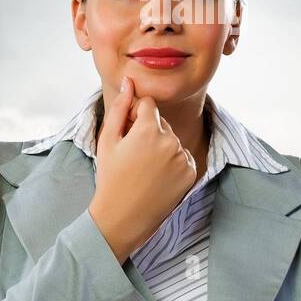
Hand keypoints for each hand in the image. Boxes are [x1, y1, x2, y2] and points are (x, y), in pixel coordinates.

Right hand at [88, 76, 197, 262]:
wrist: (123, 218)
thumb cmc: (110, 177)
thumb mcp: (108, 140)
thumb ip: (120, 107)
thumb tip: (129, 82)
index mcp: (148, 130)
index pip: (148, 104)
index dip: (134, 115)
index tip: (126, 133)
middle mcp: (171, 141)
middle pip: (160, 122)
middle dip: (148, 131)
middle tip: (132, 156)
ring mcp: (184, 158)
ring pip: (171, 139)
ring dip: (160, 147)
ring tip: (143, 169)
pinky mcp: (192, 172)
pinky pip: (182, 156)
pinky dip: (172, 162)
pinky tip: (156, 177)